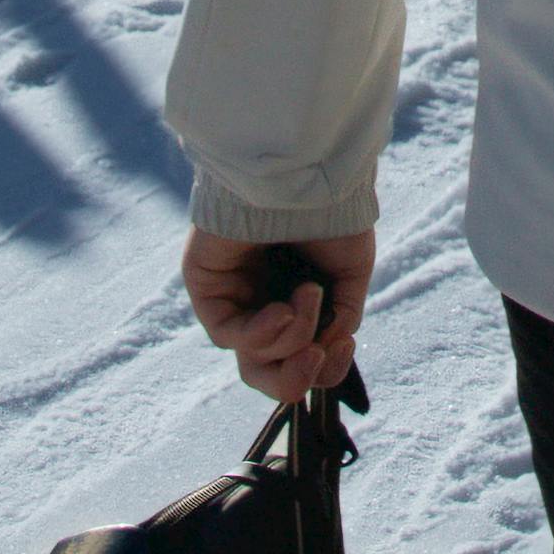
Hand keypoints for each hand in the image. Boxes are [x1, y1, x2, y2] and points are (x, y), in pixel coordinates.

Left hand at [186, 226, 372, 396]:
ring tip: (307, 296)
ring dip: (290, 339)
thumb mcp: (346, 276)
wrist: (307, 174)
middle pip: (268, 372)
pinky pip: (227, 333)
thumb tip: (323, 353)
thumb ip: (337, 322)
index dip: (323, 370)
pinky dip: (261, 332)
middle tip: (316, 358)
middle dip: (295, 379)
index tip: (344, 348)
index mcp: (292, 306)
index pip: (299, 361)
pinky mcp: (207, 288)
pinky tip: (284, 310)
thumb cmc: (330, 215)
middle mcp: (259, 306)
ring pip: (251, 358)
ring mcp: (232, 299)